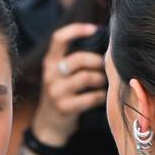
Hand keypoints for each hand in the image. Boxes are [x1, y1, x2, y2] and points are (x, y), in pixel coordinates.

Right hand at [33, 22, 107, 146]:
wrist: (48, 125)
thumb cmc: (61, 94)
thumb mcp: (58, 74)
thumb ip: (72, 60)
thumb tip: (102, 44)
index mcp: (49, 62)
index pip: (59, 38)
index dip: (77, 30)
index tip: (94, 29)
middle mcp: (50, 75)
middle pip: (79, 58)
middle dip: (97, 61)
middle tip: (105, 66)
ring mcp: (56, 92)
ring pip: (86, 77)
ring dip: (101, 79)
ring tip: (104, 82)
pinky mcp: (64, 108)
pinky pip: (90, 97)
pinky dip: (100, 96)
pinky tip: (102, 96)